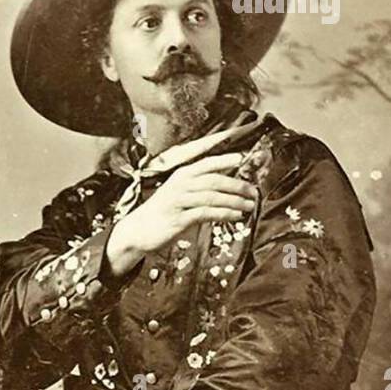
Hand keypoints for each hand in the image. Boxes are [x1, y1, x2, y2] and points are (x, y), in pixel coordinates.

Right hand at [107, 152, 256, 275]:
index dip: (225, 160)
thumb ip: (198, 189)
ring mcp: (179, 201)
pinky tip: (235, 217)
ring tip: (248, 206)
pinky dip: (223, 214)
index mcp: (181, 175)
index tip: (242, 159)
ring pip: (213, 196)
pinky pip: (206, 213)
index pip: (207, 163)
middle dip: (237, 185)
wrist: (138, 231)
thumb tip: (225, 189)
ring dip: (234, 201)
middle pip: (214, 180)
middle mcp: (181, 184)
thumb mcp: (178, 194)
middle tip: (252, 192)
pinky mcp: (179, 219)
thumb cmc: (162, 213)